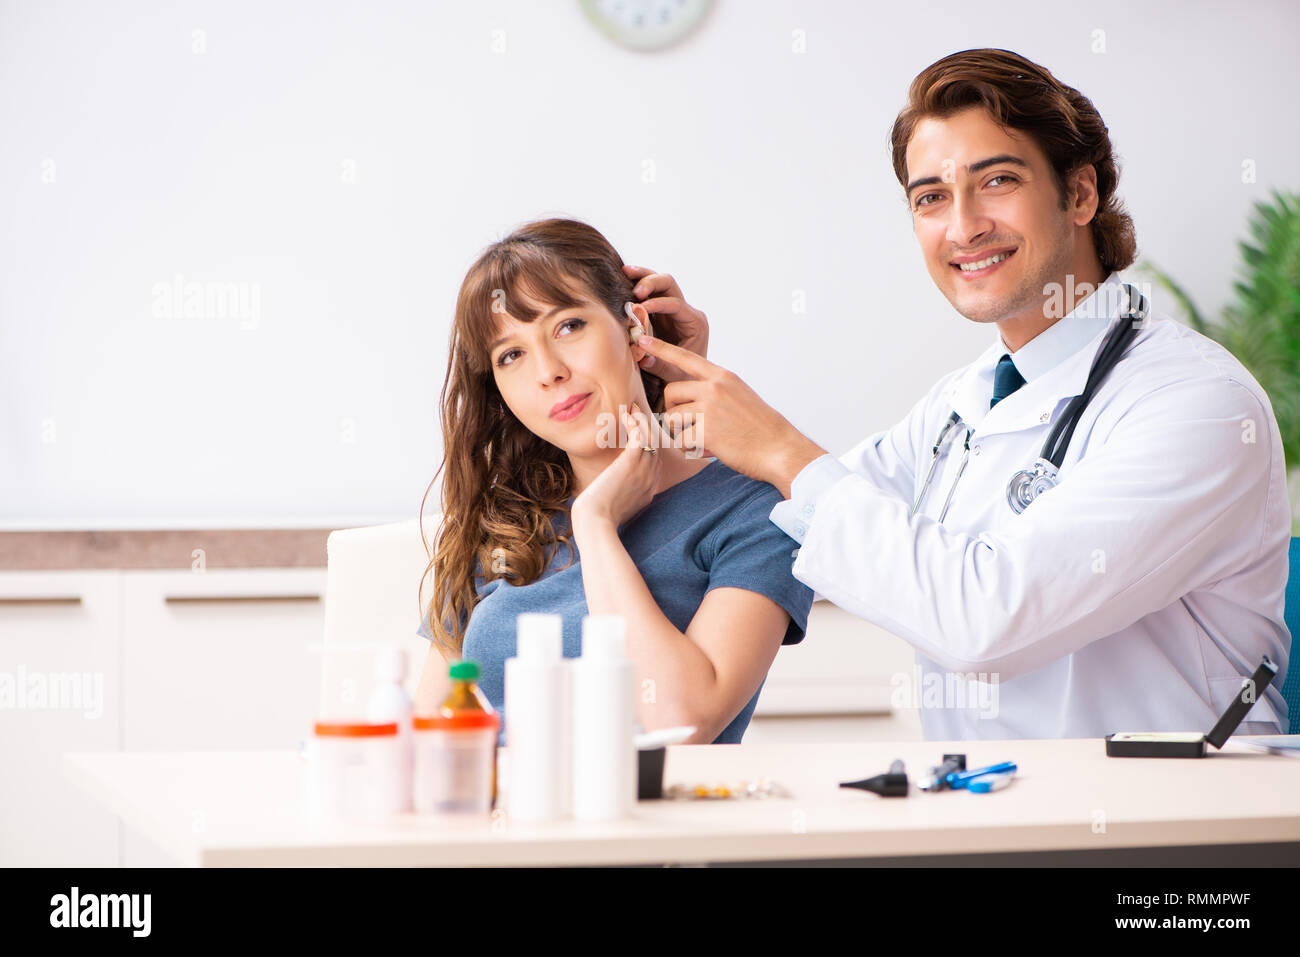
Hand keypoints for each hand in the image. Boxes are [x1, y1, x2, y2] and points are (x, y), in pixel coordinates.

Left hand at [570, 406, 668, 529]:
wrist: (596, 522)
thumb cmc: (598, 518)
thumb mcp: (615, 509)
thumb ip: (620, 497)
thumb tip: (611, 489)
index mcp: (649, 492)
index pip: (656, 464)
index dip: (649, 448)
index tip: (638, 435)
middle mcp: (650, 480)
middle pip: (656, 448)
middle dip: (647, 430)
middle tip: (636, 415)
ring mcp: (643, 471)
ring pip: (650, 439)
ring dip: (642, 422)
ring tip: (631, 410)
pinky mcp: (631, 463)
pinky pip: (640, 436)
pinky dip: (635, 424)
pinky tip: (626, 416)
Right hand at [622, 265, 709, 382]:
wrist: (688, 380)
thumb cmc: (684, 377)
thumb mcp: (674, 374)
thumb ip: (659, 364)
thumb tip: (642, 356)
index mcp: (695, 322)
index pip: (676, 304)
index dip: (658, 303)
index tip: (642, 307)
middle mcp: (686, 311)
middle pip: (670, 284)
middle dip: (651, 283)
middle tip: (636, 292)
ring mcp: (673, 309)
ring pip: (660, 282)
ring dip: (643, 276)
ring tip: (625, 272)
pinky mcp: (661, 311)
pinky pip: (650, 291)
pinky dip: (637, 283)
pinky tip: (624, 278)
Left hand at [633, 336, 826, 495]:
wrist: (779, 448)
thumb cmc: (759, 426)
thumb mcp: (739, 395)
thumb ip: (714, 389)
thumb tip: (687, 395)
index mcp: (723, 377)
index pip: (686, 358)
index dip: (662, 349)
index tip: (642, 340)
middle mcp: (714, 388)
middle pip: (671, 392)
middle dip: (674, 409)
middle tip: (692, 424)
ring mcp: (709, 409)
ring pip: (672, 417)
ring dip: (681, 431)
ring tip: (704, 438)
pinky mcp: (705, 432)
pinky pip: (679, 440)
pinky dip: (689, 449)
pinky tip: (708, 450)